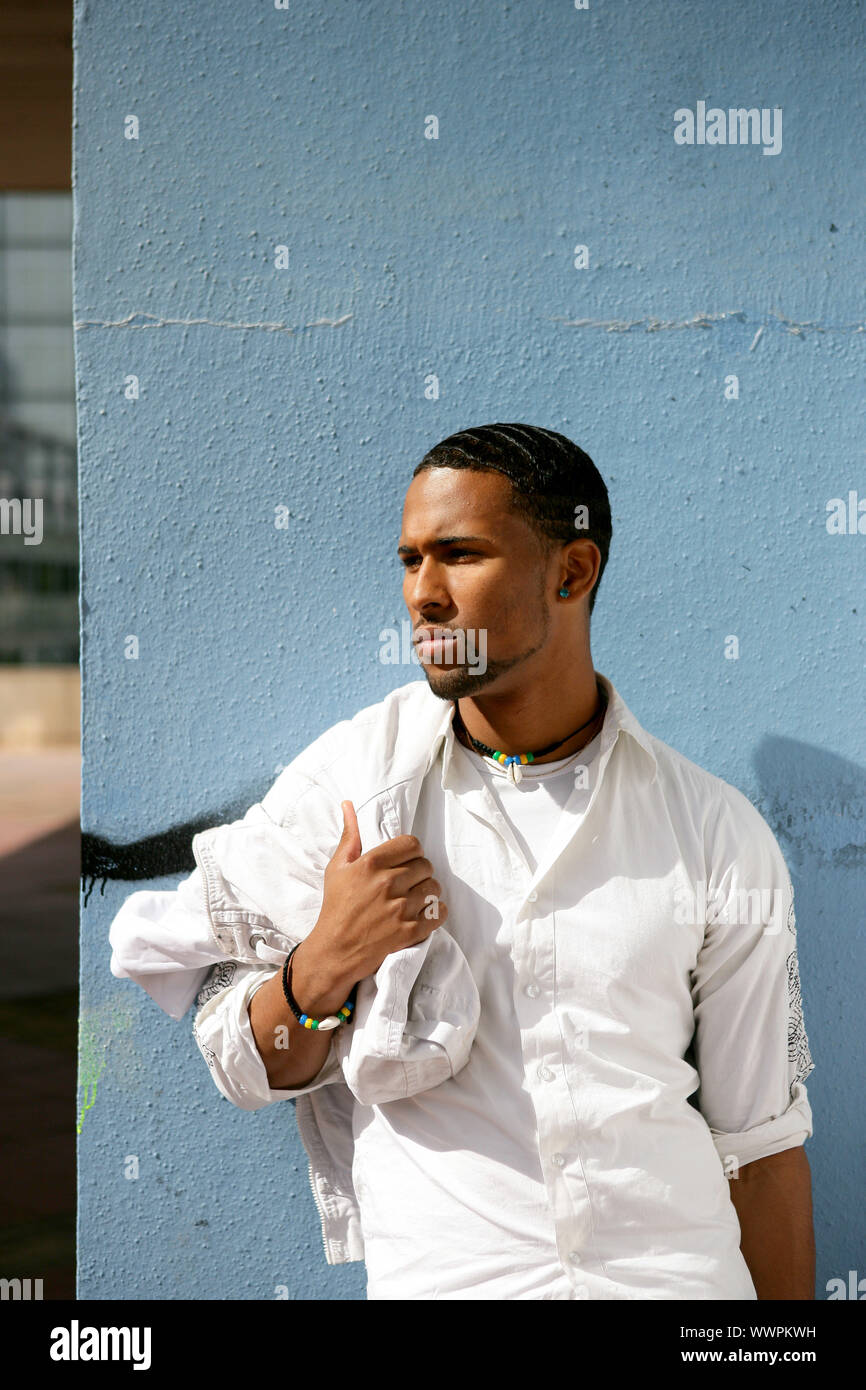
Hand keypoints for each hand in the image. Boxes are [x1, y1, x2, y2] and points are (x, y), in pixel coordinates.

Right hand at [299, 800, 447, 995]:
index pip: (413, 844)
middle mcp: (387, 883)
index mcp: (371, 863)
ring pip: (434, 888)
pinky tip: (423, 914)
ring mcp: (400, 908)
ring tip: (414, 899)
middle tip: (409, 883)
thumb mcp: (337, 868)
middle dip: (420, 873)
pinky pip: (438, 914)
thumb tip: (348, 805)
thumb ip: (349, 836)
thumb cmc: (335, 907)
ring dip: (428, 893)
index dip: (412, 852)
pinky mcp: (409, 931)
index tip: (406, 862)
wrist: (334, 950)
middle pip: (426, 866)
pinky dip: (435, 913)